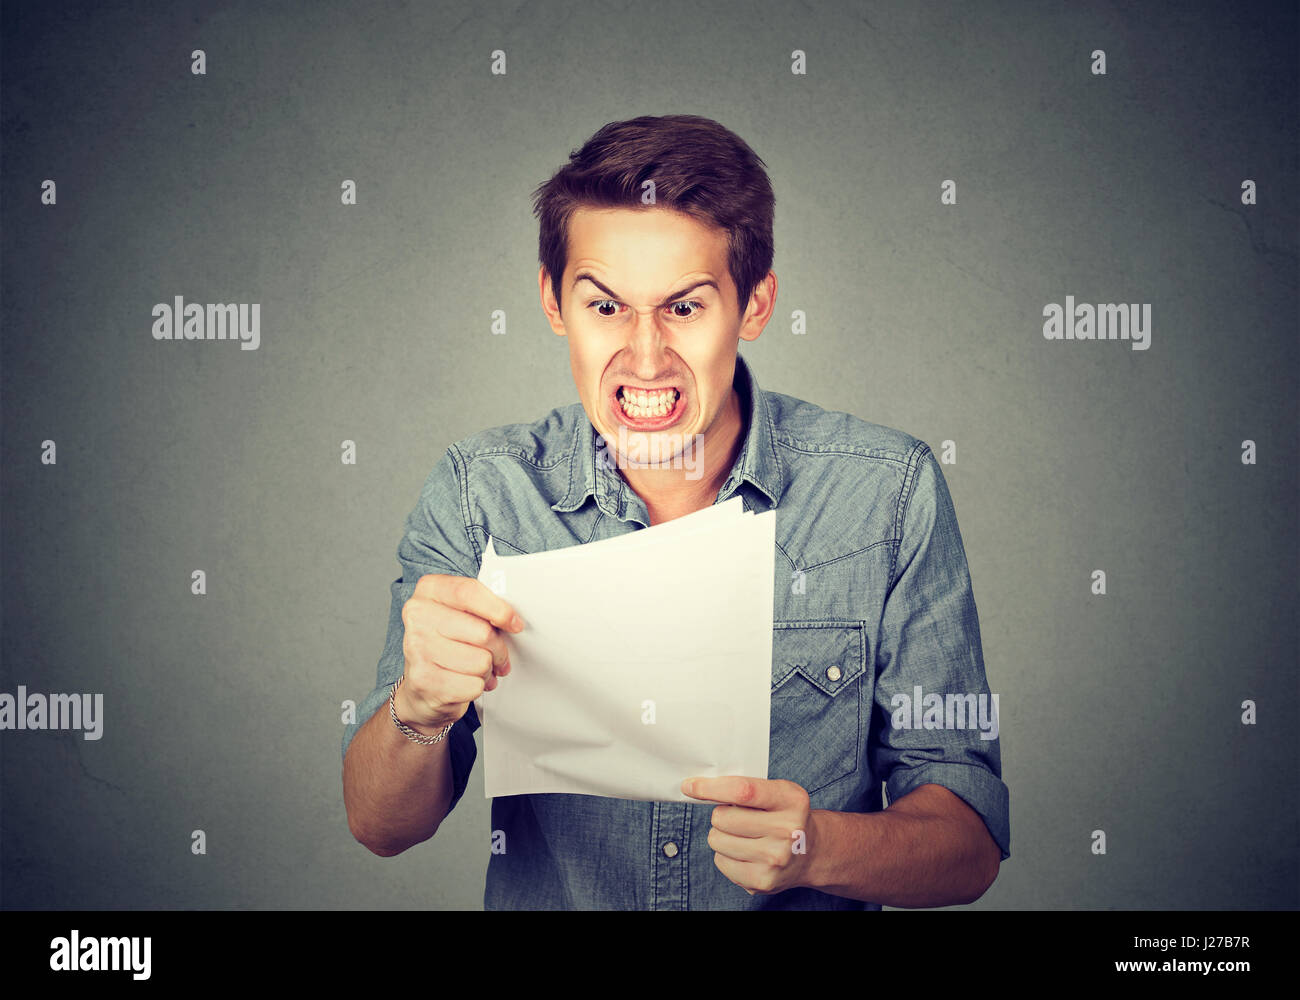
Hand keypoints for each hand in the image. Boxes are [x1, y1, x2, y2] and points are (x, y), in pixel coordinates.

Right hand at [395, 574, 523, 732]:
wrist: (419, 683)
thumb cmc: (446, 642)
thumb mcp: (460, 612)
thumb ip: (482, 607)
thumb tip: (512, 620)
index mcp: (429, 590)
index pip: (469, 593)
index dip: (499, 610)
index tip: (514, 624)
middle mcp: (419, 616)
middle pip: (483, 633)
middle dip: (499, 649)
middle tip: (497, 655)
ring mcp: (417, 649)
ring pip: (481, 662)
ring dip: (487, 670)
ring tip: (476, 669)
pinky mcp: (423, 680)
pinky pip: (473, 685)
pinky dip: (477, 687)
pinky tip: (464, 682)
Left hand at [681, 776, 816, 895]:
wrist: (812, 852)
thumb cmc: (784, 815)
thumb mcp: (777, 792)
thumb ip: (745, 786)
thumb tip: (698, 788)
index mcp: (791, 800)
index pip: (743, 791)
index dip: (711, 788)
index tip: (689, 786)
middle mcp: (787, 830)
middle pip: (722, 817)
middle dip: (721, 814)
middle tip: (738, 817)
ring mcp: (775, 858)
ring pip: (717, 839)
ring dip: (722, 835)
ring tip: (744, 835)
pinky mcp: (763, 881)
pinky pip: (721, 862)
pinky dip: (726, 855)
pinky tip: (746, 852)